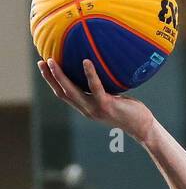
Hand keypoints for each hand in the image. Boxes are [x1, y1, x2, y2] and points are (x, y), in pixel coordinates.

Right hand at [37, 56, 155, 144]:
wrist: (142, 127)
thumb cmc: (128, 110)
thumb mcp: (111, 97)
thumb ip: (101, 87)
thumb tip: (98, 67)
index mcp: (85, 107)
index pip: (63, 94)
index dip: (51, 81)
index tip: (43, 66)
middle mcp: (87, 109)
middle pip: (62, 93)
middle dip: (49, 77)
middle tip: (41, 62)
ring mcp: (95, 109)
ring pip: (72, 91)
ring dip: (60, 76)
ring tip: (52, 61)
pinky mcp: (106, 106)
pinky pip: (95, 87)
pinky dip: (90, 74)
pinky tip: (86, 61)